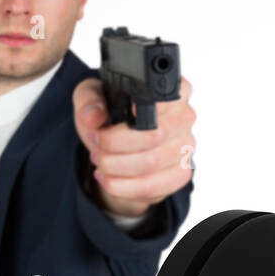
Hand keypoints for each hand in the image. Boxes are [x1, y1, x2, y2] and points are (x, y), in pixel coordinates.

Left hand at [72, 76, 195, 217]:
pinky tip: (109, 179)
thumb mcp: (93, 98)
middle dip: (116, 142)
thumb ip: (89, 100)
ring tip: (99, 160)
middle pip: (155, 134)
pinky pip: (153, 186)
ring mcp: (185, 147)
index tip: (129, 109)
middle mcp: (184, 117)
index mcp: (171, 88)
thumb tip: (94, 116)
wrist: (119, 148)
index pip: (168, 95)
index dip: (150, 105)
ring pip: (151, 163)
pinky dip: (124, 187)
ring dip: (116, 165)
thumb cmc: (111, 116)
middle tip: (97, 141)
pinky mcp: (180, 174)